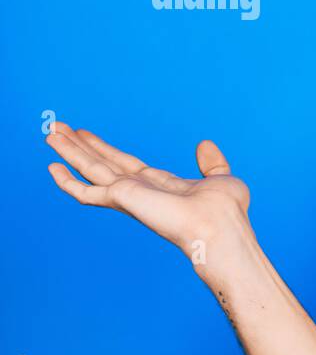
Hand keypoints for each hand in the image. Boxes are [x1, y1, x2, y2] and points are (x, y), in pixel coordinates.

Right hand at [44, 121, 252, 256]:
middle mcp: (140, 191)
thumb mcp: (221, 179)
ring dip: (69, 151)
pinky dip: (67, 181)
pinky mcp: (122, 199)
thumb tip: (204, 143)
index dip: (105, 148)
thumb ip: (211, 163)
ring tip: (49, 133)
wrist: (219, 228)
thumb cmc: (226, 212)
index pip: (125, 163)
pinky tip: (52, 166)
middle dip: (80, 146)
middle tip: (57, 127)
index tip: (86, 134)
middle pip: (102, 163)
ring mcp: (129, 196)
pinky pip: (86, 192)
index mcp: (160, 186)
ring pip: (90, 170)